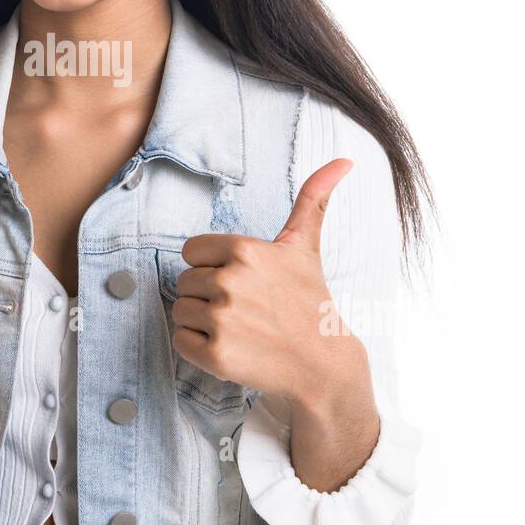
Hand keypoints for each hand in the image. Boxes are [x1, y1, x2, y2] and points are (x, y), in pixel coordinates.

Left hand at [174, 157, 372, 417]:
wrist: (323, 364)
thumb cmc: (309, 301)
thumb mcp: (305, 247)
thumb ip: (311, 199)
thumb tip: (343, 160)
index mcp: (245, 251)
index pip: (192, 251)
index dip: (212, 266)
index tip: (240, 281)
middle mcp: (231, 282)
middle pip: (185, 281)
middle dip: (208, 295)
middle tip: (245, 308)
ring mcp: (223, 320)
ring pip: (180, 310)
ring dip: (201, 321)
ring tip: (239, 328)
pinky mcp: (216, 355)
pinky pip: (180, 340)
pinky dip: (198, 347)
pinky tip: (230, 347)